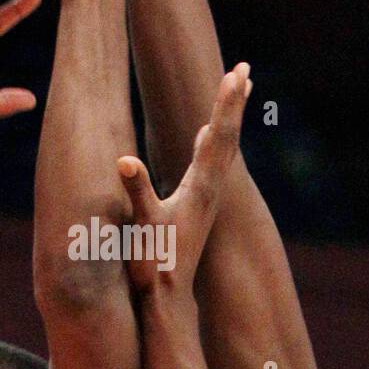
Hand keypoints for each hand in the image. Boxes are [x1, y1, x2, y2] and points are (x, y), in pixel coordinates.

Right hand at [117, 63, 250, 296]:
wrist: (168, 299)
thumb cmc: (154, 264)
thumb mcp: (143, 225)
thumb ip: (136, 192)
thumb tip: (123, 161)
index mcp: (200, 187)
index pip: (217, 136)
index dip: (225, 104)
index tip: (235, 74)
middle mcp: (210, 189)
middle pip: (228, 135)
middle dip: (234, 101)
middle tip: (245, 69)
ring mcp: (206, 197)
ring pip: (222, 147)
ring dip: (228, 116)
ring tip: (235, 91)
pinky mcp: (198, 204)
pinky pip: (210, 162)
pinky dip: (212, 139)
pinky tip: (206, 134)